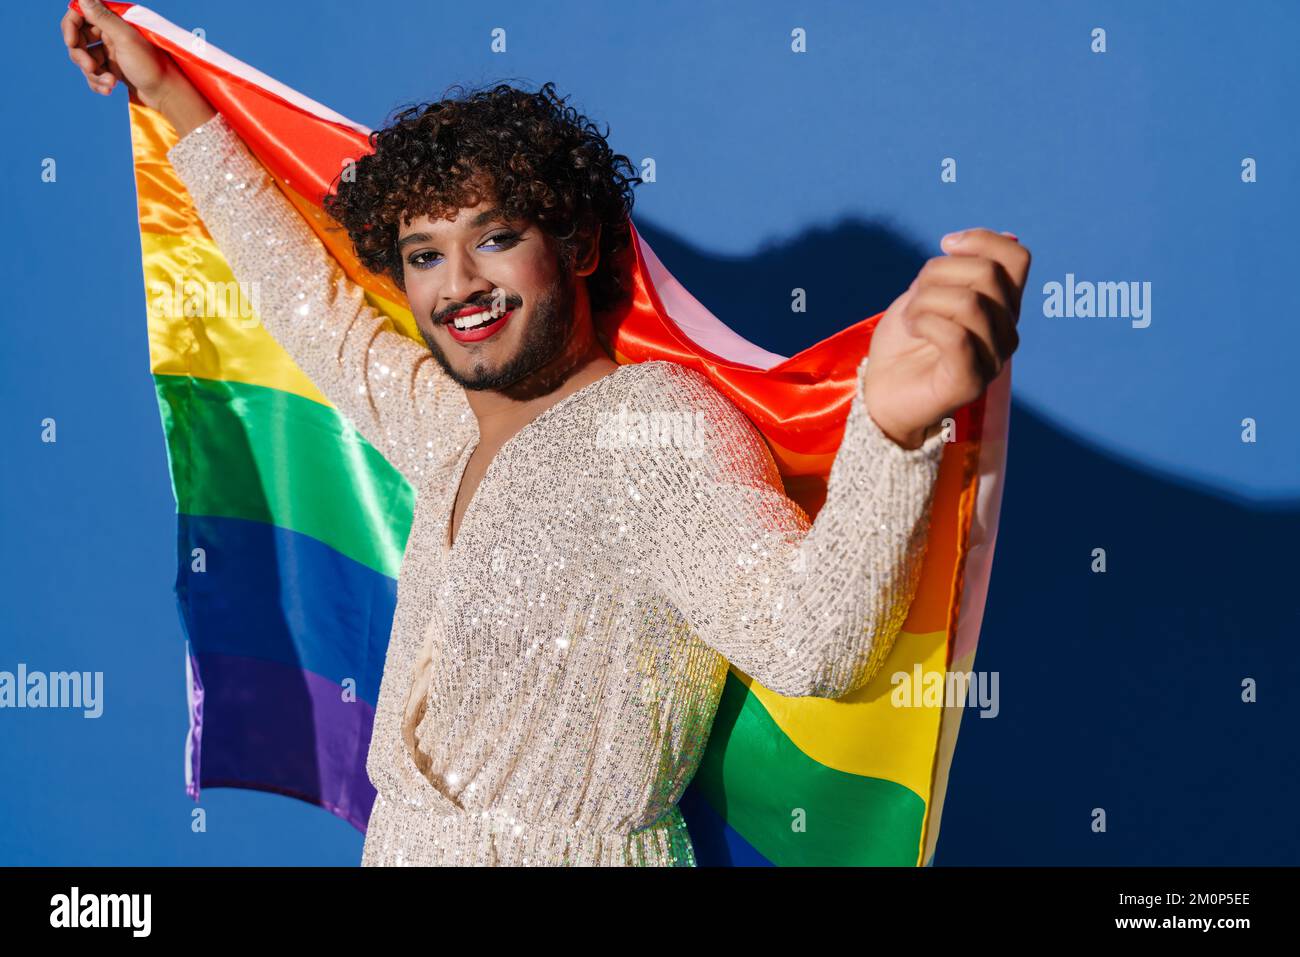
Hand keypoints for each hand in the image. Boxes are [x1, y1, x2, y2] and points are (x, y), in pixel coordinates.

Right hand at [61, 0, 177, 110]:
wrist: (166, 95)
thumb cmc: (150, 66)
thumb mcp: (125, 39)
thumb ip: (103, 18)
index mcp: (114, 22)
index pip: (80, 15)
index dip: (70, 26)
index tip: (70, 42)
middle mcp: (110, 34)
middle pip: (78, 39)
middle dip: (80, 56)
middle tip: (90, 68)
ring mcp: (110, 52)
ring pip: (85, 59)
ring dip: (92, 73)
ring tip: (110, 83)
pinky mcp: (112, 69)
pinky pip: (93, 73)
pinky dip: (97, 82)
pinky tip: (109, 89)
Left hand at [863, 228, 1029, 448]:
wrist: (881, 392)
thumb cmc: (905, 342)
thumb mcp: (926, 292)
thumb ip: (954, 269)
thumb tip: (990, 237)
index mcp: (1003, 305)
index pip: (1016, 257)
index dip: (981, 240)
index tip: (945, 245)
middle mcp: (1007, 331)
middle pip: (988, 275)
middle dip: (938, 273)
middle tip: (916, 295)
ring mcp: (994, 359)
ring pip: (970, 302)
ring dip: (926, 300)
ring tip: (911, 316)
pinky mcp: (972, 382)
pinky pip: (956, 335)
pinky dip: (925, 322)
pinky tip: (914, 329)